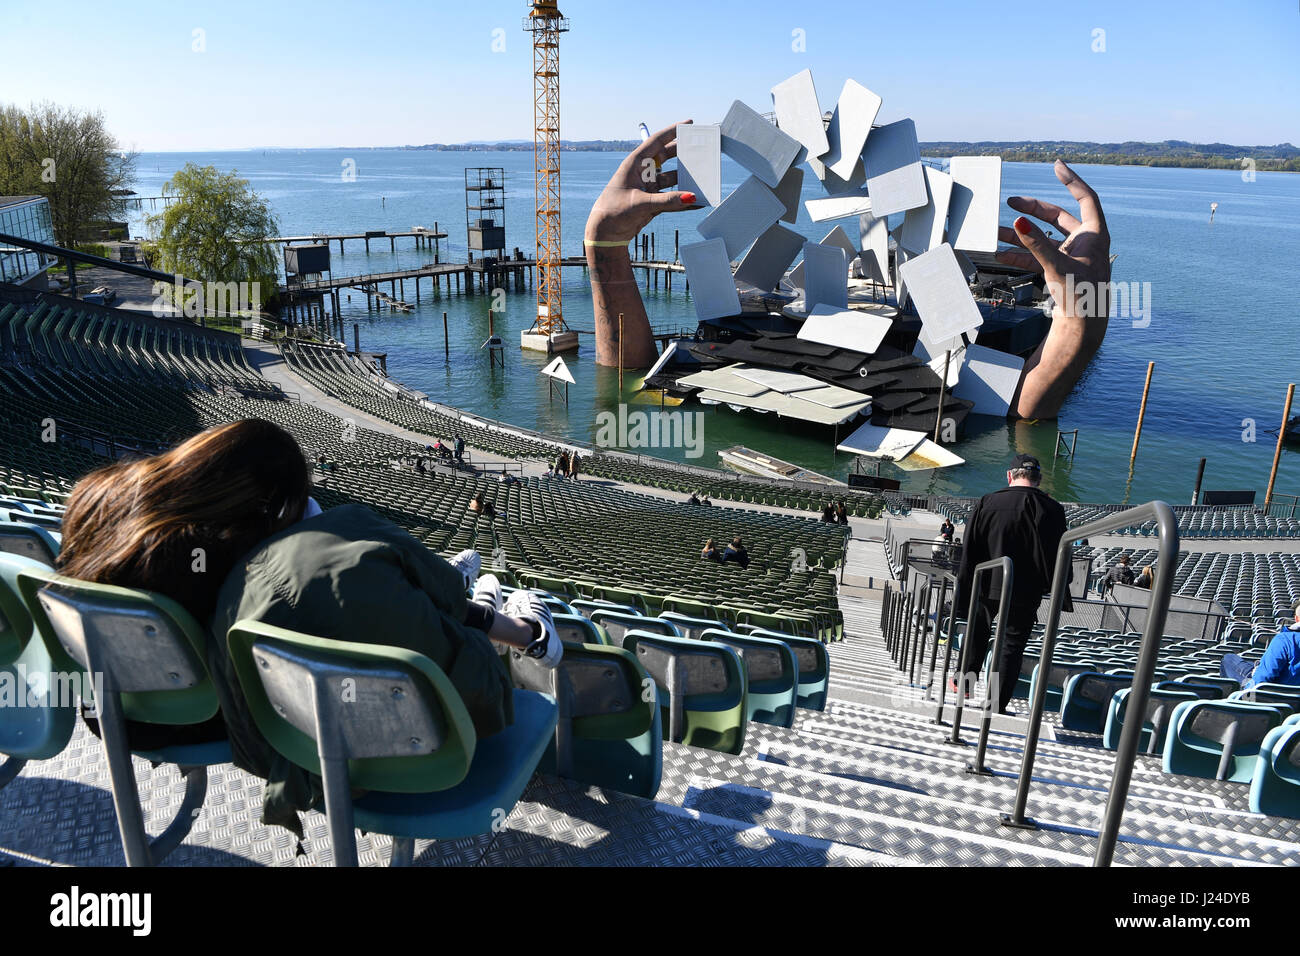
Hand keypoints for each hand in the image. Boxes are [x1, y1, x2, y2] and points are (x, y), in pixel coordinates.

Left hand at [585, 120, 699, 241]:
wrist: (605, 233)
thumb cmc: (613, 212)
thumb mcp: (640, 204)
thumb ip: (667, 201)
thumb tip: (691, 197)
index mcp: (635, 164)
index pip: (656, 142)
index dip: (673, 131)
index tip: (689, 123)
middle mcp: (642, 173)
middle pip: (667, 156)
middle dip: (683, 152)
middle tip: (700, 147)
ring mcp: (648, 187)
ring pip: (672, 178)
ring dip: (685, 179)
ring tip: (702, 176)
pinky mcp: (652, 202)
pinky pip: (672, 198)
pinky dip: (683, 200)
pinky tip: (696, 201)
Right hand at [997, 159, 1110, 313]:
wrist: (1083, 327)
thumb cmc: (1081, 297)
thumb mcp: (1056, 266)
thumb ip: (1036, 244)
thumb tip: (1019, 222)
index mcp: (1094, 234)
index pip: (1085, 197)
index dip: (1071, 180)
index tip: (1056, 166)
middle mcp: (1085, 242)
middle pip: (1057, 216)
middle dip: (1032, 209)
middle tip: (1011, 202)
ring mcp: (1072, 256)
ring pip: (1044, 237)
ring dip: (1021, 235)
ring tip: (997, 231)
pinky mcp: (1061, 270)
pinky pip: (1038, 256)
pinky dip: (1021, 255)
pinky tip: (1002, 255)